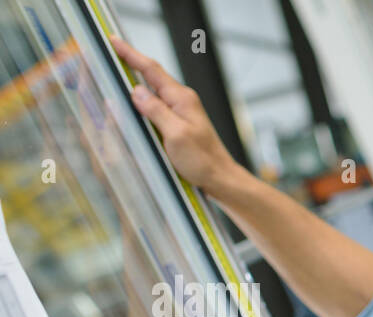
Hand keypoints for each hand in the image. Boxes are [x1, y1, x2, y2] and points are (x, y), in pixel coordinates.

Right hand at [109, 35, 241, 194]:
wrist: (221, 179)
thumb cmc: (203, 160)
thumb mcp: (176, 135)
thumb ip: (156, 111)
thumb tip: (136, 91)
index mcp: (182, 99)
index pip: (151, 70)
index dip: (131, 54)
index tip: (113, 41)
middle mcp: (182, 101)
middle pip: (151, 77)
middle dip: (130, 64)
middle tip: (109, 53)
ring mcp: (181, 112)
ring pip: (153, 91)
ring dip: (134, 82)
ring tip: (115, 73)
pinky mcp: (179, 124)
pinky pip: (156, 106)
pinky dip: (142, 101)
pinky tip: (133, 103)